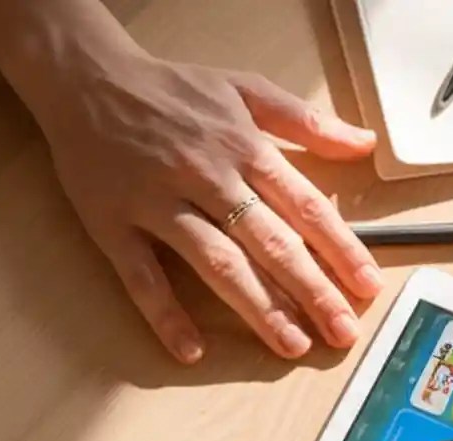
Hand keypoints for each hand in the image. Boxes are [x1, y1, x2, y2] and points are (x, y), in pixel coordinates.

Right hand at [37, 52, 382, 362]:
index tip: (367, 286)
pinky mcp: (113, 224)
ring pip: (215, 261)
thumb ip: (306, 120)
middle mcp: (207, 177)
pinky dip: (164, 314)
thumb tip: (365, 143)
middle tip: (342, 332)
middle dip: (311, 290)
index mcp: (244, 148)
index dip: (340, 248)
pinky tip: (191, 350)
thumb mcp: (245, 89)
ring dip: (256, 306)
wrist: (84, 77)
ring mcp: (158, 203)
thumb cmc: (173, 89)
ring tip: (291, 344)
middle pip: (269, 241)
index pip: (304, 206)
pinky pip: (141, 276)